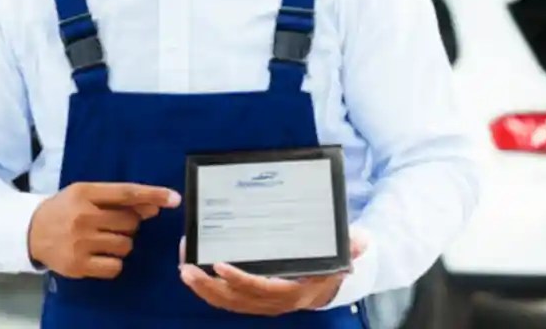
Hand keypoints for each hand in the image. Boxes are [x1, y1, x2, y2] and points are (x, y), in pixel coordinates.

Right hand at [29, 182, 180, 278]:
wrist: (31, 232)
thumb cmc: (65, 210)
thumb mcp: (86, 195)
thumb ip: (118, 200)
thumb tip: (153, 207)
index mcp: (84, 193)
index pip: (126, 193)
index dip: (152, 195)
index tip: (174, 198)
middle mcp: (83, 216)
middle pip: (130, 222)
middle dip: (129, 224)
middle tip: (111, 224)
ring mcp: (80, 242)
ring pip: (126, 246)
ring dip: (122, 244)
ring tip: (102, 240)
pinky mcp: (79, 265)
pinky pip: (115, 267)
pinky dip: (113, 262)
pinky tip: (99, 255)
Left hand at [178, 234, 366, 315]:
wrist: (329, 286)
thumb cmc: (331, 267)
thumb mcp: (343, 257)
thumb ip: (351, 249)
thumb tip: (361, 240)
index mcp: (293, 291)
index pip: (263, 288)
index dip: (241, 280)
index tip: (220, 266)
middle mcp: (274, 302)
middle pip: (237, 300)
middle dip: (210, 287)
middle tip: (187, 269)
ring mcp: (262, 304)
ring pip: (228, 303)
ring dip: (204, 289)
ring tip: (185, 271)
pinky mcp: (252, 301)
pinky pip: (228, 300)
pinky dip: (209, 290)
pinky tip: (193, 276)